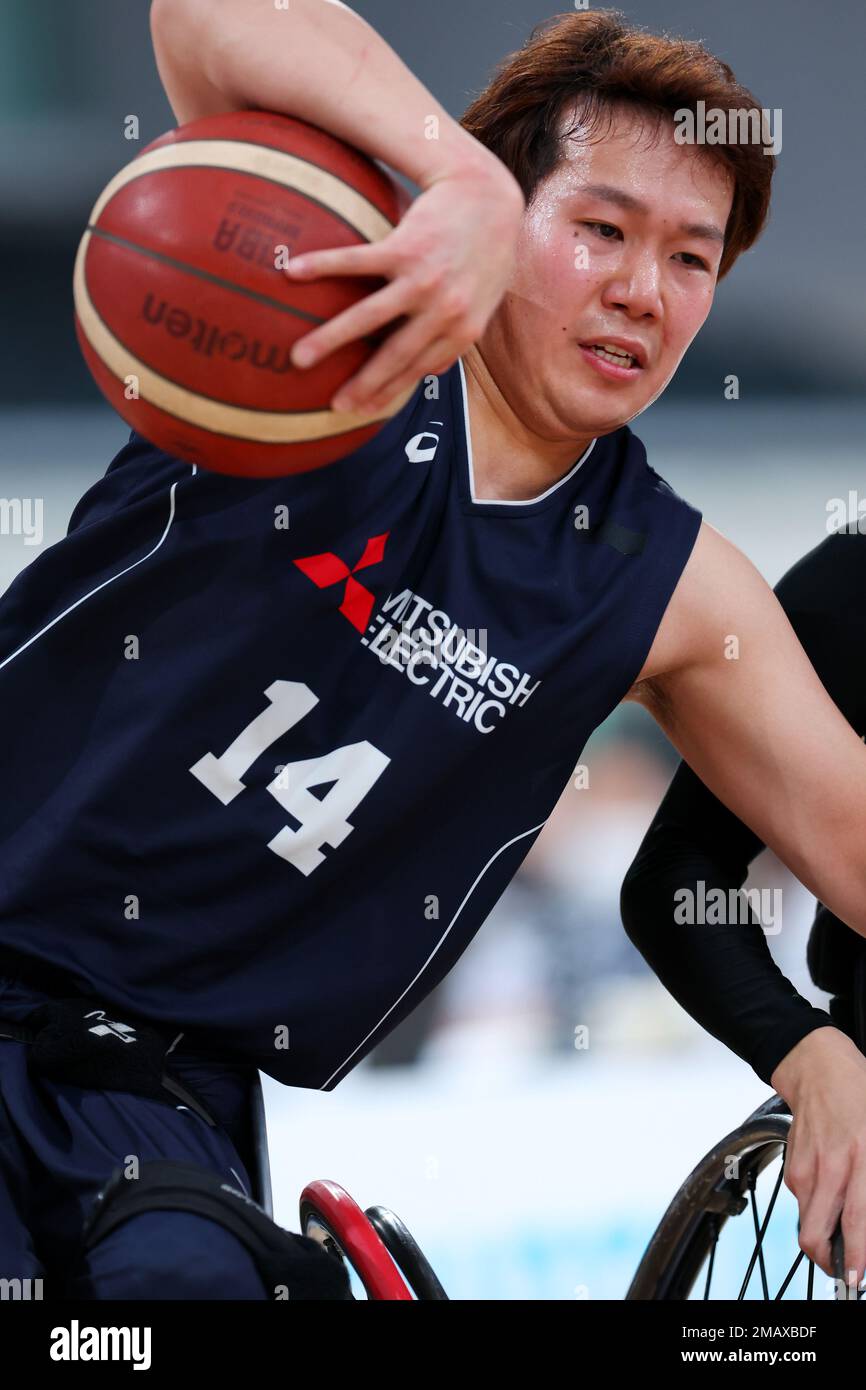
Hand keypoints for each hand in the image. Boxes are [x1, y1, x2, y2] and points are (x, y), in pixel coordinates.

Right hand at [284, 159, 524, 413]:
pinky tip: (292, 273)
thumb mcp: (483, 301)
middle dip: (362, 384)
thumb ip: (455, 336)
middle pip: (393, 356)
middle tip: (332, 404)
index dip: (386, 393)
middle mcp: (444, 311)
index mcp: (462, 330)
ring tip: (300, 358)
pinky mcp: (407, 247)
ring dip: (331, 339)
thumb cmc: (484, 251)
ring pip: (370, 318)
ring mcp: (424, 280)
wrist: (490, 194)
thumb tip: (429, 374)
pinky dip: (324, 267)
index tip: (358, 410)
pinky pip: (357, 262)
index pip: (417, 370)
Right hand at [772, 1026, 865, 1291]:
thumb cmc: (859, 1094)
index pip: (856, 1221)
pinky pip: (802, 1198)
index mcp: (860, 1158)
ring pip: (806, 1221)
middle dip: (827, 1261)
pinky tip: (831, 1186)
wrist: (817, 1066)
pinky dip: (816, 1203)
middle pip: (813, 1234)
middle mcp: (830, 1167)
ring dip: (822, 1232)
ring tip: (840, 1226)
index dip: (856, 1256)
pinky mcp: (791, 1162)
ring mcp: (806, 1166)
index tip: (855, 1278)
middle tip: (843, 1268)